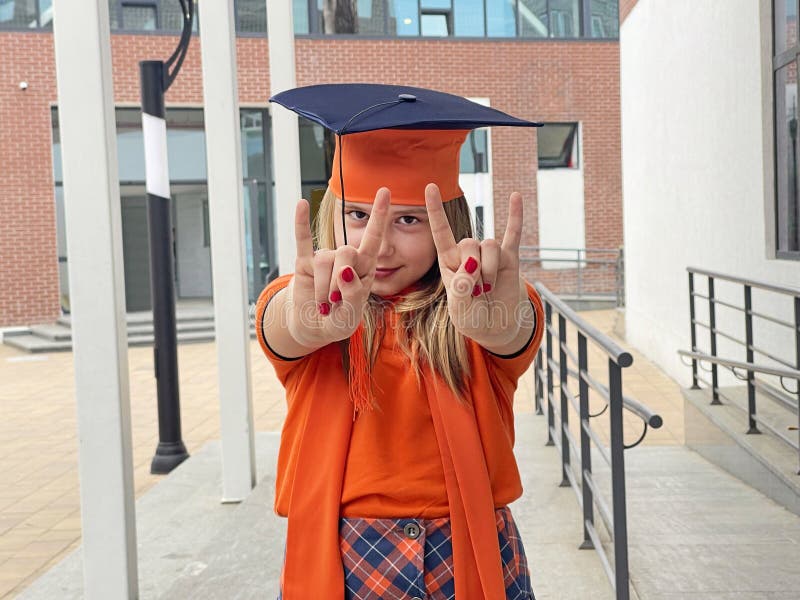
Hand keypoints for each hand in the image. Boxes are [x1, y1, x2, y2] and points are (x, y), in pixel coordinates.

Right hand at [285, 188, 390, 347]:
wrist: (314, 328)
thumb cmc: (339, 320)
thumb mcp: (351, 316)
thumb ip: (353, 295)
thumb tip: (345, 270)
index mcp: (365, 268)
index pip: (374, 239)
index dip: (379, 216)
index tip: (385, 191)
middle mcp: (346, 259)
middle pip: (346, 251)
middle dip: (340, 280)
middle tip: (335, 303)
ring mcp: (325, 259)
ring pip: (325, 261)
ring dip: (323, 289)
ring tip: (323, 305)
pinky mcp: (304, 263)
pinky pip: (302, 241)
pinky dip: (301, 223)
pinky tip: (301, 204)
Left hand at [425, 183, 527, 348]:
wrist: (494, 326)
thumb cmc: (471, 316)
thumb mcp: (459, 308)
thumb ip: (461, 290)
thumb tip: (471, 269)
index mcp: (449, 261)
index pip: (441, 231)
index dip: (435, 210)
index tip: (429, 187)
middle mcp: (468, 253)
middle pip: (469, 242)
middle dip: (474, 269)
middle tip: (477, 292)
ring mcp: (489, 254)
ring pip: (490, 245)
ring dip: (490, 270)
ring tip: (489, 288)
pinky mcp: (509, 258)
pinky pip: (513, 234)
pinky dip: (515, 216)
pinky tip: (516, 196)